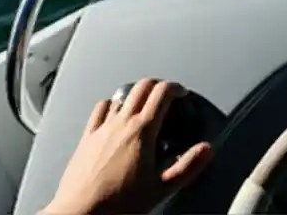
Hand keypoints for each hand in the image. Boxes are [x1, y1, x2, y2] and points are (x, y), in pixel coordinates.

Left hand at [43, 79, 212, 214]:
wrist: (81, 212)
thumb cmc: (117, 204)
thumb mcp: (161, 188)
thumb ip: (187, 166)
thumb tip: (205, 150)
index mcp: (142, 132)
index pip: (162, 93)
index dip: (175, 88)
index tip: (181, 93)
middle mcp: (121, 124)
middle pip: (141, 87)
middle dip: (157, 85)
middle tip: (166, 93)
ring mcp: (102, 128)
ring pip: (121, 95)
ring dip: (135, 94)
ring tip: (143, 103)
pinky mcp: (87, 137)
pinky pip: (100, 109)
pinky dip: (111, 104)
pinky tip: (113, 113)